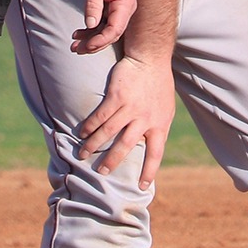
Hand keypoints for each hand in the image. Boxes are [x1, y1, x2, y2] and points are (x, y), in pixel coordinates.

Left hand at [73, 0, 134, 53]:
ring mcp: (120, 8)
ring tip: (74, 45)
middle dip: (94, 44)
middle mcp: (125, 8)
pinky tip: (79, 33)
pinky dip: (92, 29)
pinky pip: (104, 23)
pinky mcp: (113, 7)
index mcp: (125, 3)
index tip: (86, 46)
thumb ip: (93, 4)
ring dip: (91, 39)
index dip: (100, 41)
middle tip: (75, 49)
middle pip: (111, 34)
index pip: (115, 30)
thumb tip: (91, 25)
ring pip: (107, 30)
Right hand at [77, 55, 175, 188]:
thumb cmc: (159, 84)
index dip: (148, 171)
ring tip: (83, 154)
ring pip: (109, 132)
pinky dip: (90, 126)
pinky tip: (82, 132)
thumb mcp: (165, 109)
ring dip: (94, 144)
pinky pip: (101, 116)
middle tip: (101, 173)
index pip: (155, 154)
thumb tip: (150, 144)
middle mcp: (145, 119)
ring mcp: (130, 108)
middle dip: (111, 161)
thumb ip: (157, 126)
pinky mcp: (117, 97)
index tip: (140, 187)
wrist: (151, 59)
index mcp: (159, 125)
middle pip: (126, 146)